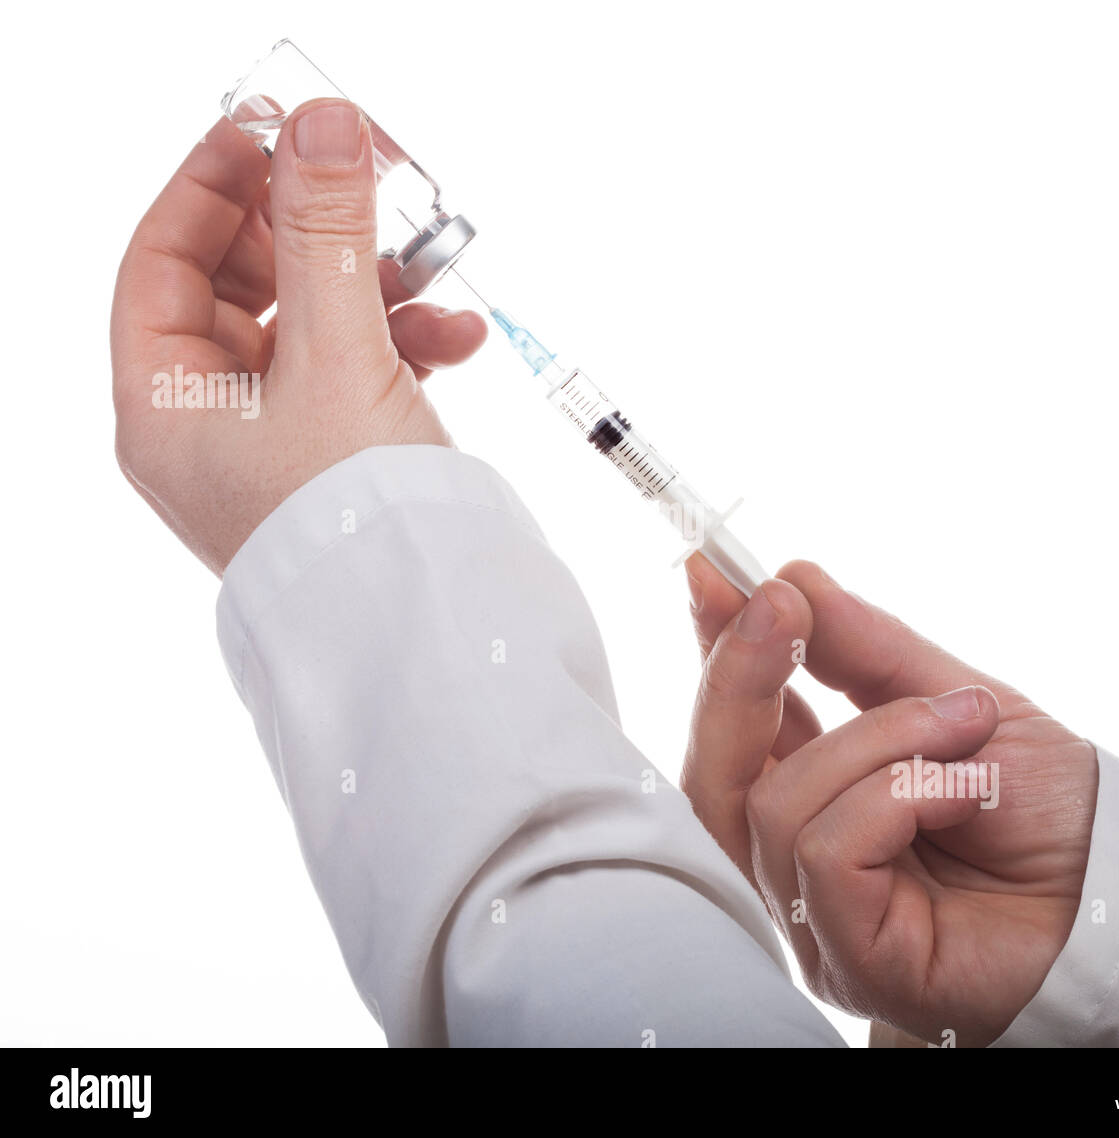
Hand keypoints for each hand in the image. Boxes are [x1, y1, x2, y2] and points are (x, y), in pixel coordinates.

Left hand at [111, 99, 486, 573]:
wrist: (430, 634)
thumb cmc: (356, 519)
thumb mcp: (339, 357)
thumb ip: (327, 235)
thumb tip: (321, 122)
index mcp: (165, 406)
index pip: (161, 261)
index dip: (211, 186)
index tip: (271, 131)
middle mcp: (209, 425)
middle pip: (242, 287)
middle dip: (313, 237)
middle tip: (366, 185)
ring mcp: (276, 444)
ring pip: (310, 327)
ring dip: (377, 292)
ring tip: (438, 283)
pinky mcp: (336, 458)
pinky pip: (356, 372)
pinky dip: (403, 344)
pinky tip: (457, 339)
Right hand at [681, 555, 1098, 1045]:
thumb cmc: (1049, 810)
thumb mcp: (958, 699)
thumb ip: (868, 650)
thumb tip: (794, 579)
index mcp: (818, 797)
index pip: (738, 727)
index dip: (718, 652)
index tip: (715, 576)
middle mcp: (800, 859)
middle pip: (716, 771)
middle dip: (740, 675)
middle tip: (780, 607)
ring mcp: (818, 916)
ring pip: (774, 803)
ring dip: (878, 741)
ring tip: (964, 728)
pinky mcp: (850, 958)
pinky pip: (825, 851)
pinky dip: (900, 796)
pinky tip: (963, 795)